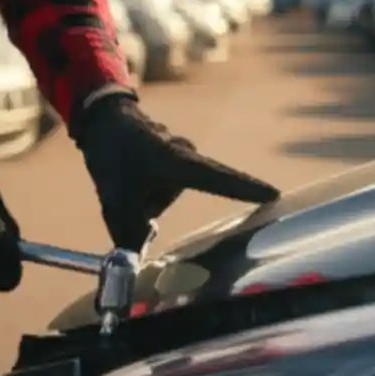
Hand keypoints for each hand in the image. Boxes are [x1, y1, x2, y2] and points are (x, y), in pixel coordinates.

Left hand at [76, 95, 279, 249]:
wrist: (99, 117)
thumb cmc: (114, 153)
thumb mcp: (117, 198)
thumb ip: (131, 233)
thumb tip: (138, 258)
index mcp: (183, 164)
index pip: (224, 181)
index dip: (248, 191)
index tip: (275, 197)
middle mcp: (186, 157)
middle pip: (173, 194)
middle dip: (148, 202)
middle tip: (125, 192)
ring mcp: (176, 153)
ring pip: (162, 189)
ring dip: (142, 192)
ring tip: (121, 178)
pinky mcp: (163, 154)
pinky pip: (154, 181)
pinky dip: (138, 184)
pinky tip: (122, 172)